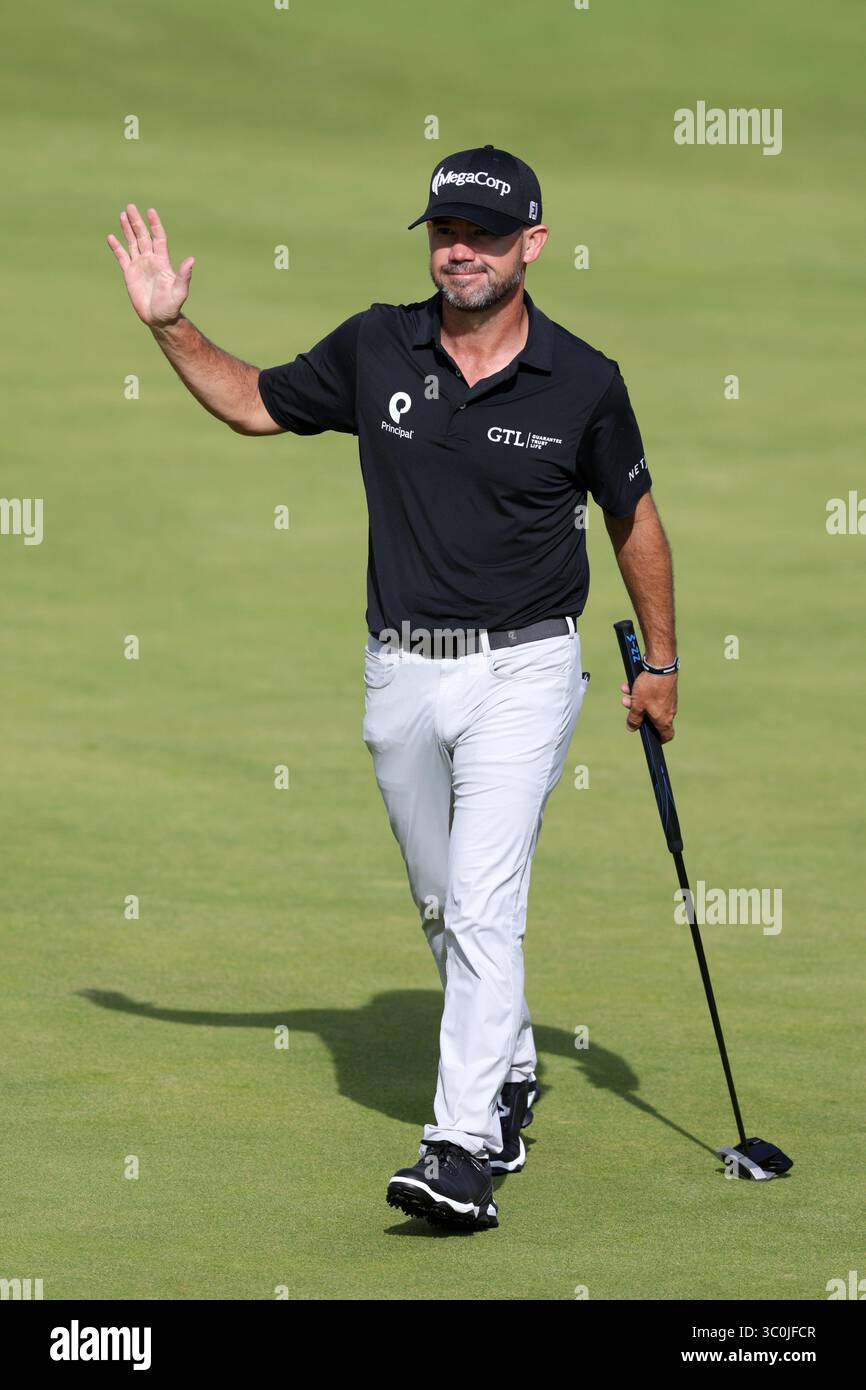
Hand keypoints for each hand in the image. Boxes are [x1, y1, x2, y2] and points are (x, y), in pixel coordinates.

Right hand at [106, 203, 193, 326]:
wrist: (159, 318)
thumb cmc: (171, 306)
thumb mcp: (179, 291)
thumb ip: (184, 275)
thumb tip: (191, 260)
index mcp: (162, 261)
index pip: (158, 238)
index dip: (155, 225)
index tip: (151, 211)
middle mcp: (150, 260)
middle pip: (143, 236)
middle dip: (137, 222)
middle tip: (130, 206)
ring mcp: (139, 266)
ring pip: (132, 243)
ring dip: (127, 229)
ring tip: (122, 214)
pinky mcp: (130, 274)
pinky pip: (122, 257)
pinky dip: (116, 248)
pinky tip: (111, 237)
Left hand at [620, 671, 676, 742]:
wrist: (660, 665)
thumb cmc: (651, 687)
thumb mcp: (638, 705)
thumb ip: (634, 718)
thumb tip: (632, 728)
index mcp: (664, 719)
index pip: (667, 735)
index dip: (659, 739)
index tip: (651, 739)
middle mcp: (669, 710)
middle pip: (652, 717)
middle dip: (637, 712)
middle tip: (627, 704)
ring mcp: (668, 699)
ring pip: (649, 703)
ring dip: (636, 699)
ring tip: (626, 691)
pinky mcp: (665, 688)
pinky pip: (651, 693)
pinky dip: (641, 690)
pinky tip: (629, 684)